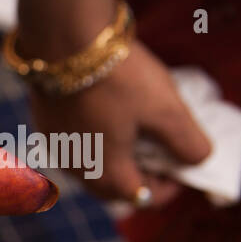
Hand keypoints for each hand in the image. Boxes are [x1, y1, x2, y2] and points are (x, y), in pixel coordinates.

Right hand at [26, 42, 211, 204]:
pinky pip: (76, 146)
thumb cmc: (118, 80)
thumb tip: (195, 160)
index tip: (182, 162)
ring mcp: (57, 151)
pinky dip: (95, 139)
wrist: (64, 44)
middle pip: (116, 188)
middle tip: (160, 147)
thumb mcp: (167, 110)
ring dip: (116, 156)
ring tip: (134, 127)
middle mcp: (78, 172)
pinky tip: (104, 112)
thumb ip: (188, 143)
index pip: (146, 197)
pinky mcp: (45, 128)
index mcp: (108, 176)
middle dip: (141, 173)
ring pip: (93, 167)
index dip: (170, 185)